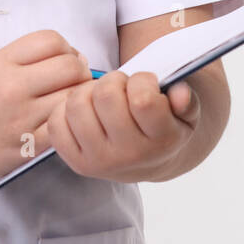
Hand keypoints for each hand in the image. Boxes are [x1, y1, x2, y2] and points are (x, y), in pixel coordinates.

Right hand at [0, 29, 93, 185]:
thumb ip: (31, 57)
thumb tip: (77, 58)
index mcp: (1, 63)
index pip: (52, 40)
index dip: (66, 48)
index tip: (63, 61)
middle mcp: (10, 87)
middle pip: (70, 66)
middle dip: (79, 72)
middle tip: (71, 83)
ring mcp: (20, 118)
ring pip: (73, 97)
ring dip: (77, 99)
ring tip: (65, 103)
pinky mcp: (28, 145)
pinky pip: (65, 126)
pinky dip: (69, 122)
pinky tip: (60, 122)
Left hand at [44, 70, 200, 182]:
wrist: (147, 162)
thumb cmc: (164, 127)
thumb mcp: (185, 115)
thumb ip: (187, 102)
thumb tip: (179, 93)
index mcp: (160, 142)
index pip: (142, 99)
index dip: (142, 80)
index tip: (146, 83)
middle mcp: (128, 156)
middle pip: (105, 96)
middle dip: (114, 80)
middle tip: (122, 87)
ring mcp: (98, 161)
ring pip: (77, 104)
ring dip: (88, 90)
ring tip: (103, 97)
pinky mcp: (75, 162)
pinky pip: (56, 122)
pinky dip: (66, 109)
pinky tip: (86, 110)